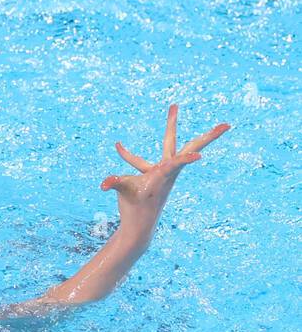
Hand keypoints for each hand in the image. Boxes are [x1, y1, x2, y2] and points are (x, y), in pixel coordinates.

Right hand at [101, 104, 229, 237]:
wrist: (139, 225)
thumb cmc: (134, 208)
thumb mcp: (124, 193)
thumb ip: (115, 184)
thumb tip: (105, 184)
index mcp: (163, 176)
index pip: (176, 164)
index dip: (185, 160)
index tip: (200, 157)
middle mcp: (169, 171)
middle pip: (191, 148)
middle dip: (209, 137)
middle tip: (226, 125)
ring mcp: (164, 170)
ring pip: (172, 145)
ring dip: (172, 126)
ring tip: (174, 106)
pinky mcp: (155, 173)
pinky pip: (141, 160)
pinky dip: (128, 155)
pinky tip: (118, 146)